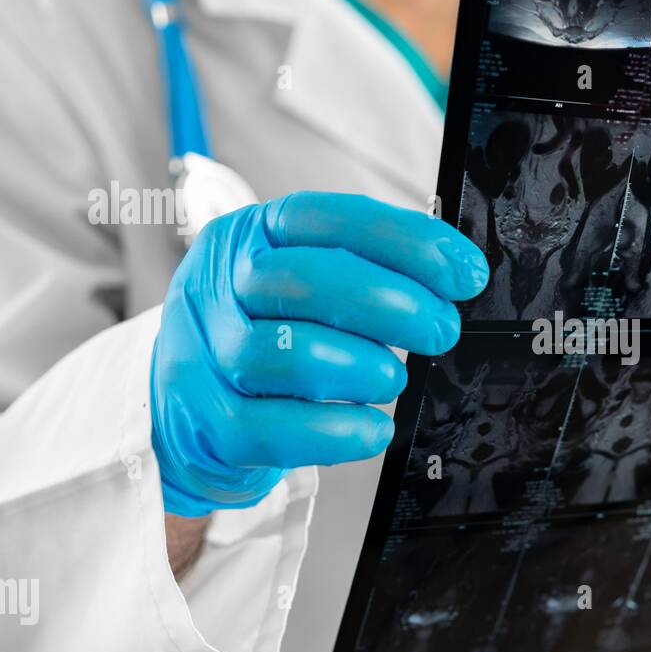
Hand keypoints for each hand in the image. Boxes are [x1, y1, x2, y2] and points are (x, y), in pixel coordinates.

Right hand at [150, 191, 487, 516]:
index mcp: (249, 235)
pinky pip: (271, 428)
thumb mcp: (300, 284)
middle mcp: (216, 285)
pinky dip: (336, 431)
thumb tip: (455, 274)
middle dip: (391, 304)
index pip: (328, 220)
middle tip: (440, 329)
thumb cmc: (268, 335)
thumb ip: (363, 270)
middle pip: (303, 281)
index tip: (465, 274)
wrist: (185, 408)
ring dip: (359, 367)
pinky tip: (374, 429)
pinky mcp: (206, 421)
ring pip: (284, 353)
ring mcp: (203, 353)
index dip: (406, 242)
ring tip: (391, 378)